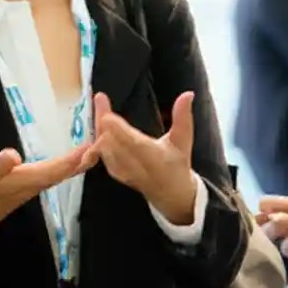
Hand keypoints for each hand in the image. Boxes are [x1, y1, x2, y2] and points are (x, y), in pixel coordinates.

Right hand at [0, 145, 98, 249]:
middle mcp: (43, 181)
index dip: (78, 156)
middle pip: (73, 169)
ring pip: (70, 170)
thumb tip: (13, 154)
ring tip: (99, 140)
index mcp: (34, 178)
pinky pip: (64, 169)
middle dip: (90, 155)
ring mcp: (43, 182)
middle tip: (108, 137)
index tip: (95, 143)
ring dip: (85, 157)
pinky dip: (75, 160)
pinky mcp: (40, 180)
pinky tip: (80, 152)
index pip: (61, 167)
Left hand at [92, 91, 196, 223]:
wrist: (171, 193)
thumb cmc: (178, 163)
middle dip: (104, 121)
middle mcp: (136, 167)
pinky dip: (99, 138)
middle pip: (114, 144)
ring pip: (105, 149)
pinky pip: (103, 155)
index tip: (108, 116)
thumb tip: (188, 94)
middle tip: (100, 98)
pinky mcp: (116, 173)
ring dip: (100, 127)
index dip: (119, 131)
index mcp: (154, 159)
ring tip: (100, 104)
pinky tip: (100, 121)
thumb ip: (183, 117)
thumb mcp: (184, 140)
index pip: (134, 144)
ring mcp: (124, 172)